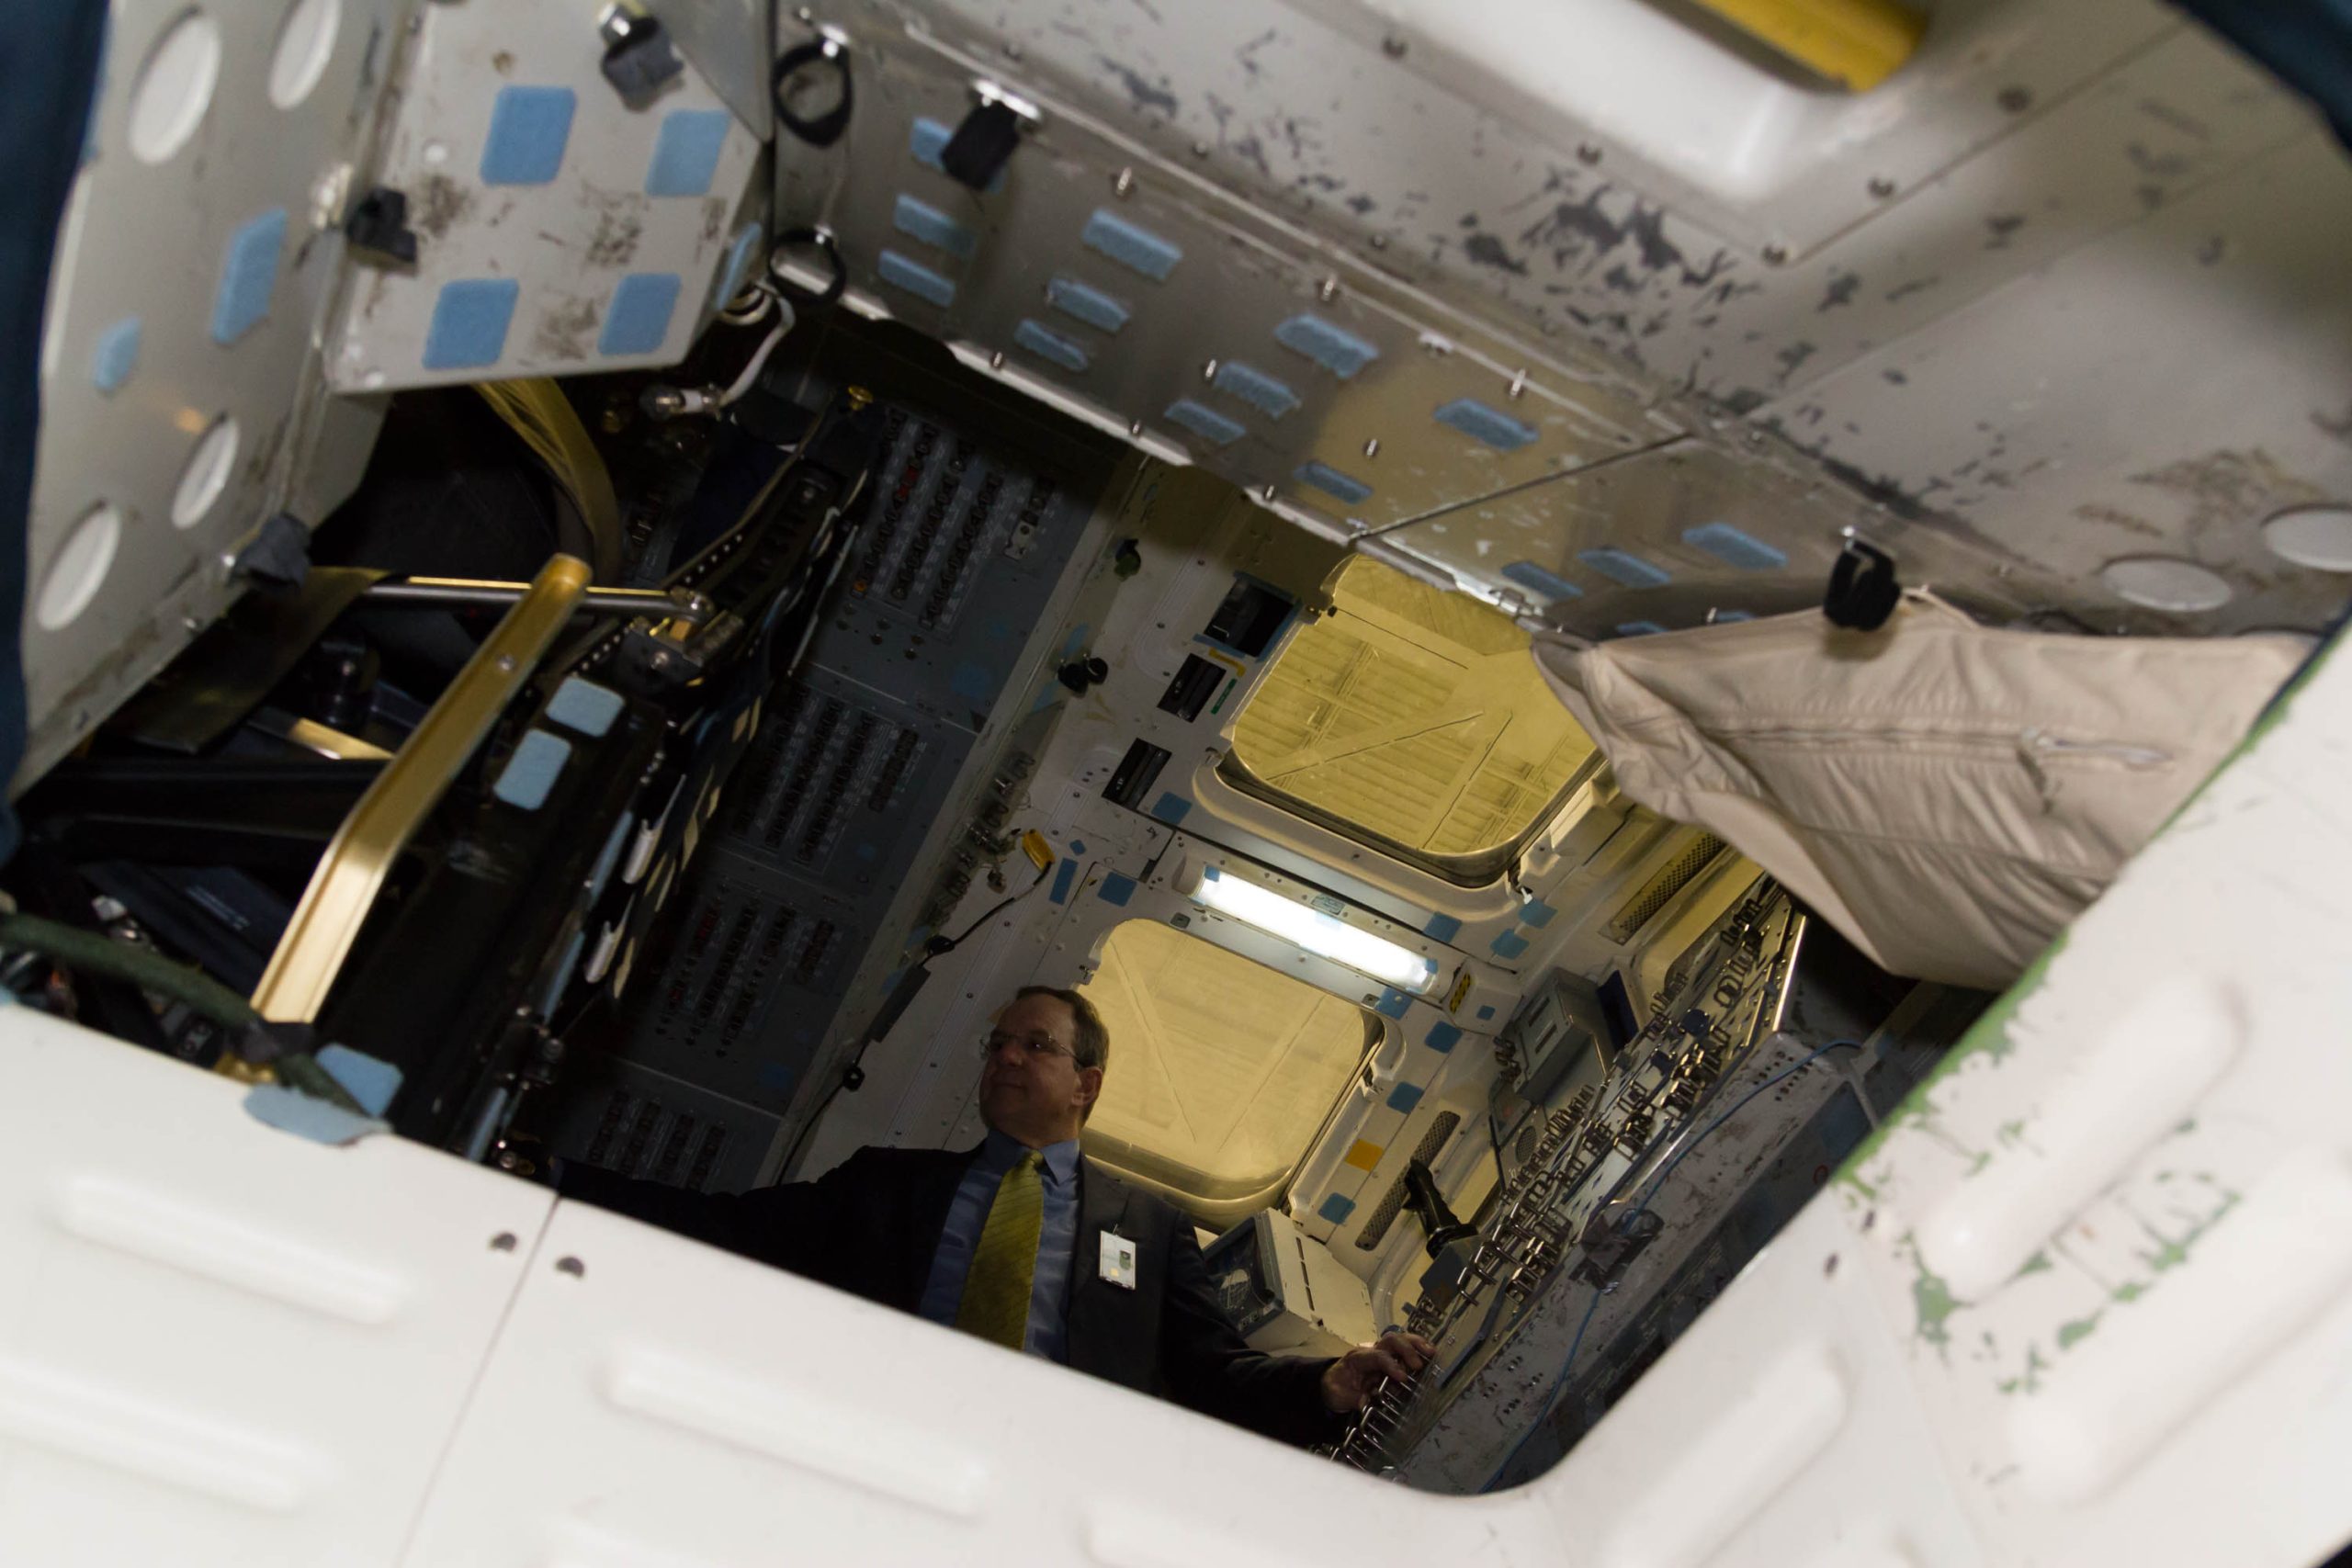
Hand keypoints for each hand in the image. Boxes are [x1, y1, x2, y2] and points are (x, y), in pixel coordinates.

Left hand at [1320, 1330, 1436, 1411]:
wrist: (1333, 1383)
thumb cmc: (1337, 1388)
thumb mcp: (1338, 1396)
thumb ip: (1351, 1398)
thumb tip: (1365, 1402)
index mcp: (1358, 1358)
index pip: (1377, 1356)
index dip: (1391, 1365)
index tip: (1403, 1378)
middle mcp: (1371, 1351)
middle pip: (1390, 1340)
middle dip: (1406, 1349)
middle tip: (1419, 1365)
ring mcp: (1380, 1352)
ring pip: (1399, 1339)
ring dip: (1416, 1344)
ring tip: (1431, 1353)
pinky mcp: (1389, 1358)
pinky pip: (1404, 1348)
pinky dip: (1417, 1349)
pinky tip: (1429, 1355)